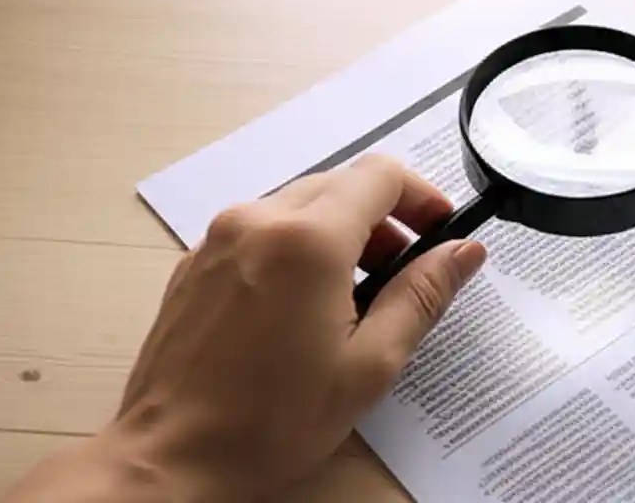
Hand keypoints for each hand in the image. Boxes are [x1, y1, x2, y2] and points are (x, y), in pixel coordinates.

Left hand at [2, 155, 485, 501]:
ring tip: (354, 297)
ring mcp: (219, 238)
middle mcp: (258, 221)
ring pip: (300, 204)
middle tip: (406, 272)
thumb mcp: (370, 363)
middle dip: (384, 218)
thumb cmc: (272, 421)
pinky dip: (296, 247)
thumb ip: (422, 295)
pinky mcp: (195, 261)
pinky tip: (302, 306)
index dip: (422, 196)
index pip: (381, 175)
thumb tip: (464, 252)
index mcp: (308, 240)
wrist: (170, 458)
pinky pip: (261, 229)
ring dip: (340, 232)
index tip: (440, 232)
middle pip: (341, 184)